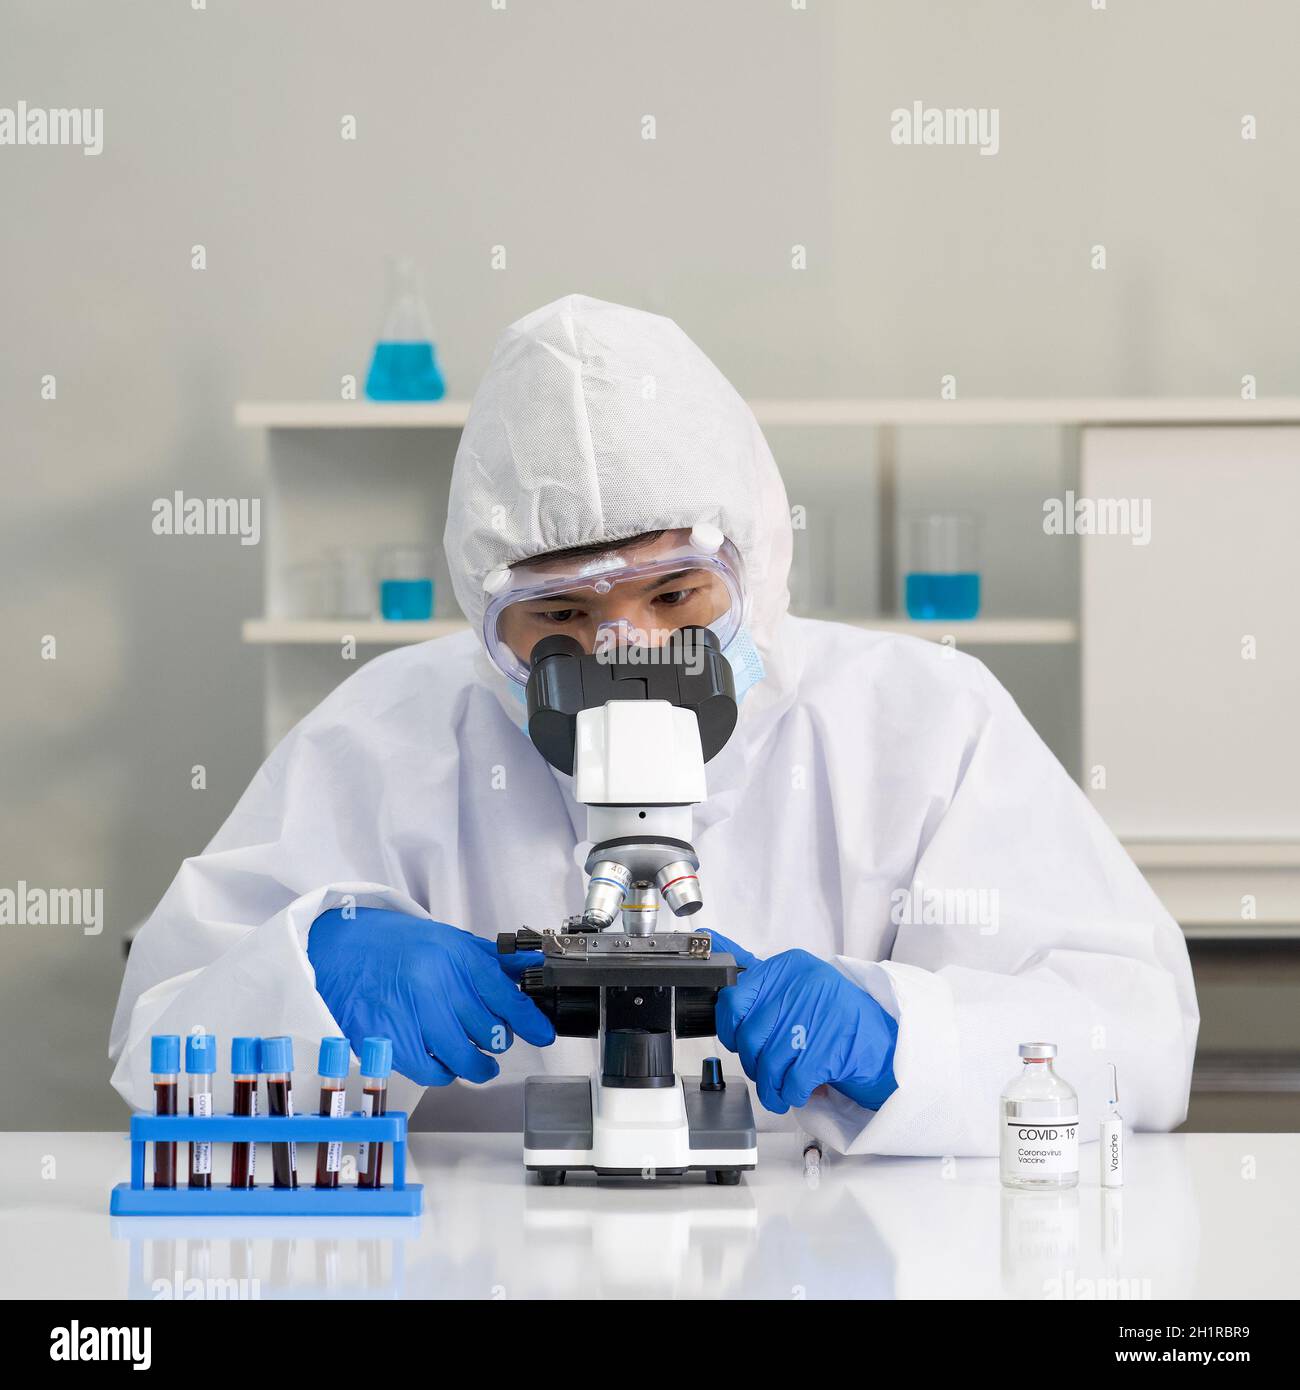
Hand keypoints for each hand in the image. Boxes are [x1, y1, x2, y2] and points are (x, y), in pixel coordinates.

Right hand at [308, 907, 554, 1085]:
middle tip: (496, 1040)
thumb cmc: (397, 944)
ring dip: (476, 1065)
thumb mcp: (450, 941)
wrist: (342, 947)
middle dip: (498, 1040)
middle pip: (487, 1031)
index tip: (543, 1034)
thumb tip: (531, 967)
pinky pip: (429, 1070)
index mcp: (455, 957)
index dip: (530, 1021)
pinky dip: (442, 1072)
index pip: (505, 997)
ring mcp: (410, 1013)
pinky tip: (444, 1063)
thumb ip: (492, 960)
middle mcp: (435, 985)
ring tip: (479, 1063)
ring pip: (461, 1057)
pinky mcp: (386, 1038)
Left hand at [707, 930, 897, 1113]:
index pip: (734, 998)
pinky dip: (790, 1094)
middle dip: (754, 1063)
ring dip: (770, 1086)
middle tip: (767, 1067)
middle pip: (750, 1037)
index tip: (738, 1038)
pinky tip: (796, 1091)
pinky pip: (791, 1082)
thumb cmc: (833, 1014)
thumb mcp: (796, 982)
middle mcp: (803, 985)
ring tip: (779, 1087)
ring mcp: (818, 1016)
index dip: (730, 1028)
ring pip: (768, 1064)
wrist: (883, 1042)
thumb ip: (756, 973)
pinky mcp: (830, 1050)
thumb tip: (710, 938)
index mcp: (790, 965)